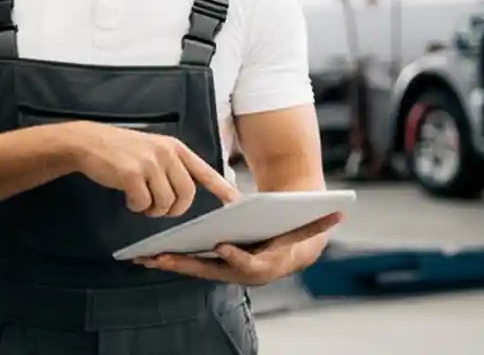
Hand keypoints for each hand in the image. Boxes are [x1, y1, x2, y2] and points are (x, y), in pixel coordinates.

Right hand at [64, 121, 240, 216]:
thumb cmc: (120, 150)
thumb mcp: (151, 148)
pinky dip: (136, 207)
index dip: (220, 187)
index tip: (234, 201)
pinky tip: (127, 198)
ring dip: (152, 209)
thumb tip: (185, 190)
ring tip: (140, 200)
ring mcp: (149, 163)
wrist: (88, 142)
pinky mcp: (132, 174)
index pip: (203, 170)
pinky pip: (143, 204)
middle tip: (159, 209)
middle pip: (185, 194)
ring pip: (165, 202)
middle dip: (174, 209)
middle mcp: (165, 153)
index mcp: (174, 147)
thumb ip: (170, 164)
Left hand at [134, 212, 343, 284]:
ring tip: (144, 255)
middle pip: (213, 270)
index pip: (253, 265)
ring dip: (170, 263)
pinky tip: (148, 252)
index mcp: (270, 263)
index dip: (238, 258)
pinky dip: (170, 258)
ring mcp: (229, 271)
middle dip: (187, 264)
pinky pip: (190, 263)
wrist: (293, 245)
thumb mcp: (309, 224)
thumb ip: (320, 221)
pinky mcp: (215, 265)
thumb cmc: (297, 229)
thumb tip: (339, 211)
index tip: (222, 247)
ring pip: (196, 268)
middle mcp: (246, 272)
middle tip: (162, 257)